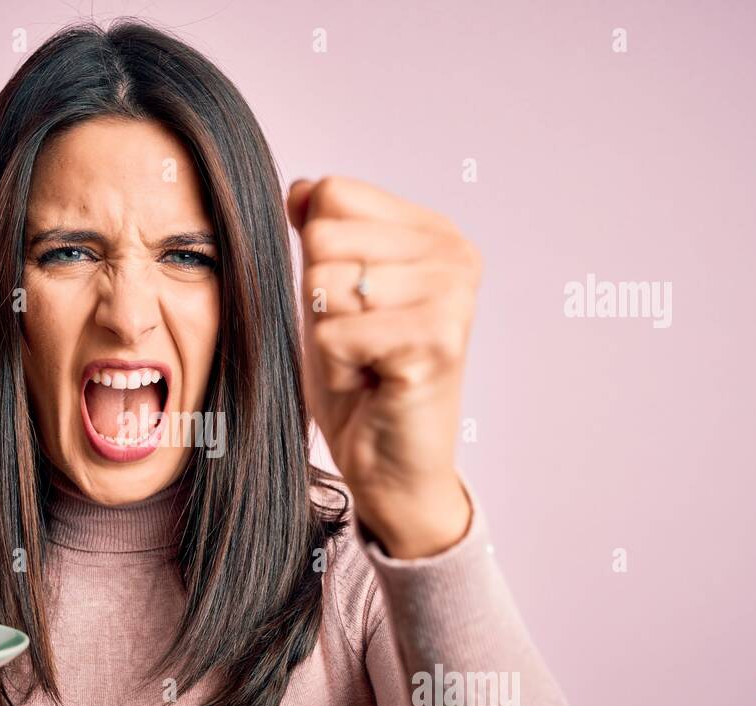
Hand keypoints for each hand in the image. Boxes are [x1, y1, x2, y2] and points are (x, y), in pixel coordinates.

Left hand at [287, 175, 479, 557]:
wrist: (391, 466)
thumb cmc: (360, 380)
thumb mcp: (329, 293)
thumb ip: (320, 234)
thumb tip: (300, 187)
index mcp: (433, 231)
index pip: (334, 194)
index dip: (318, 256)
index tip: (351, 307)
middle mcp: (454, 254)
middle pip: (325, 239)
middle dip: (319, 301)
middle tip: (357, 343)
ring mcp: (452, 296)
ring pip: (325, 284)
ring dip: (327, 336)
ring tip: (364, 363)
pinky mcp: (436, 342)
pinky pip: (335, 333)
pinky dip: (335, 368)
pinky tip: (369, 383)